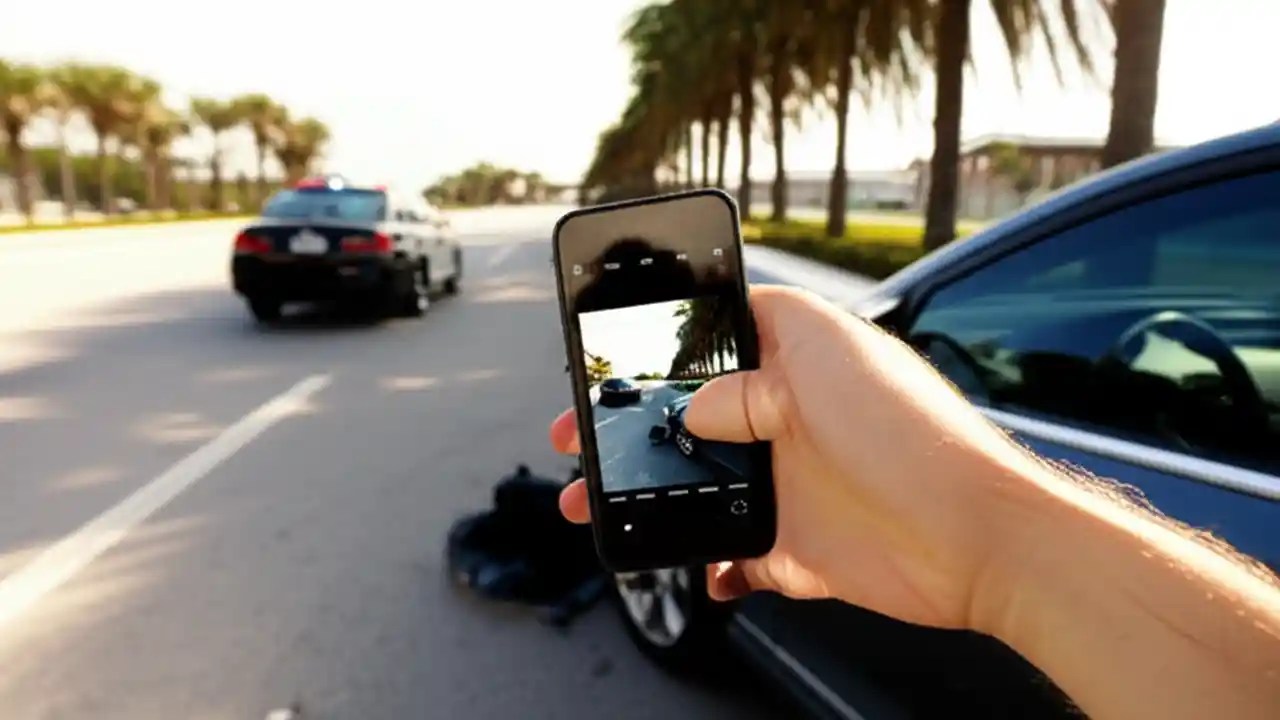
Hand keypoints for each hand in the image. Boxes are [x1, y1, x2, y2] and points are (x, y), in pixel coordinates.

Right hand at [551, 285, 1050, 631]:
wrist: (975, 537)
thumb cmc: (915, 435)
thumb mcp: (821, 366)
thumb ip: (748, 378)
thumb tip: (693, 408)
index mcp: (794, 361)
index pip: (716, 336)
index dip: (662, 343)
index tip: (611, 354)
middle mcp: (786, 418)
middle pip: (687, 417)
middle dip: (627, 426)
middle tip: (578, 435)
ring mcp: (788, 482)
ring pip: (695, 487)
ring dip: (644, 497)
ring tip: (592, 505)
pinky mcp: (797, 545)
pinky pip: (735, 555)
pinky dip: (708, 563)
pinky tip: (694, 565)